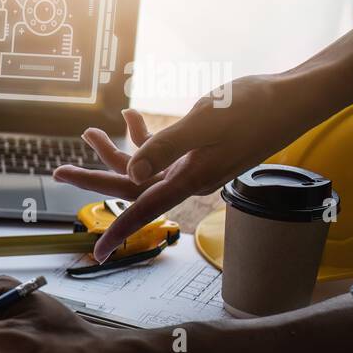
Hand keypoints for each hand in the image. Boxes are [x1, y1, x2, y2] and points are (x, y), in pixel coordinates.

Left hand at [52, 75, 306, 261]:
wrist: (292, 99)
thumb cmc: (251, 108)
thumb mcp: (201, 124)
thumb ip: (163, 148)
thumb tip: (130, 175)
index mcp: (189, 180)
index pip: (143, 209)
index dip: (118, 231)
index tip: (98, 253)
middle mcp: (189, 179)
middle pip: (131, 185)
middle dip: (95, 176)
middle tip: (59, 170)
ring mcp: (193, 167)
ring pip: (143, 166)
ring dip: (116, 149)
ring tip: (88, 131)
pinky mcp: (199, 152)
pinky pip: (162, 150)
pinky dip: (145, 135)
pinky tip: (130, 115)